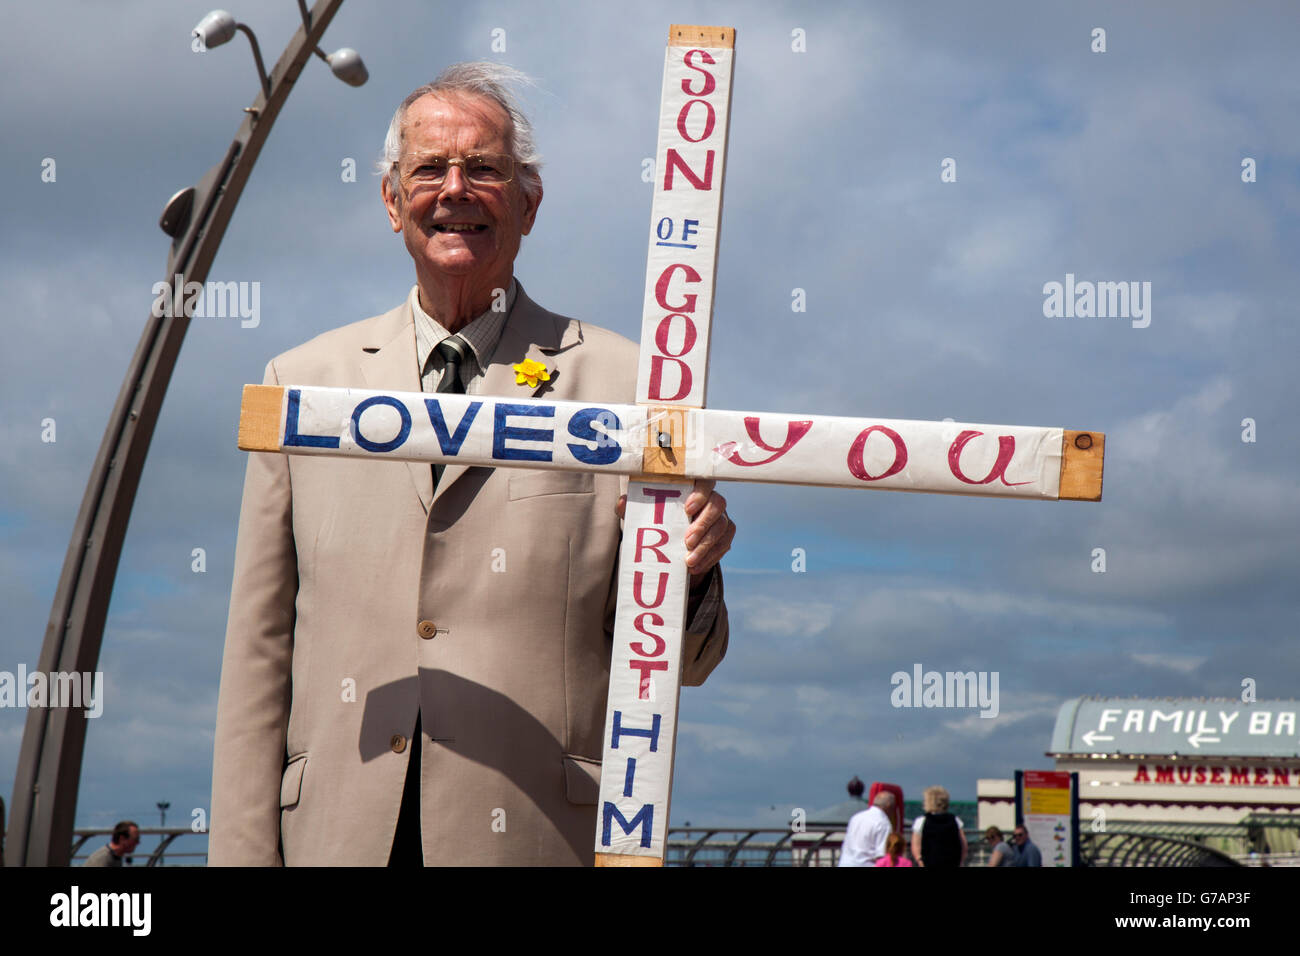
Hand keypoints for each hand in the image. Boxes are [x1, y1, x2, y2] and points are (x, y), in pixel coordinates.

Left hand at [615, 479, 734, 584]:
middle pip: (718, 504)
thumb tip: (622, 503)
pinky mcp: (725, 536)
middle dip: (703, 524)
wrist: (672, 543)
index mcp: (693, 488)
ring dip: (706, 546)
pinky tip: (695, 567)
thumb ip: (634, 507)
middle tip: (686, 541)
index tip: (687, 508)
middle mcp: (711, 499)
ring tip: (688, 561)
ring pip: (723, 526)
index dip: (701, 492)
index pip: (705, 480)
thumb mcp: (645, 514)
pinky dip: (710, 558)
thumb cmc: (659, 520)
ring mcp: (721, 517)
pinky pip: (724, 545)